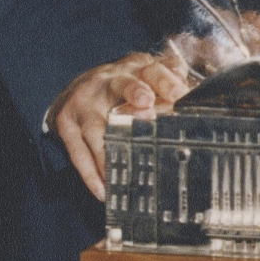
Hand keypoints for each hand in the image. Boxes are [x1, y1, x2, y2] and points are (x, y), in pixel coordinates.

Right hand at [50, 52, 187, 199]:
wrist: (76, 88)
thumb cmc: (121, 85)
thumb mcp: (145, 74)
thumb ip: (170, 77)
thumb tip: (192, 88)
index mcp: (133, 70)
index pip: (152, 70)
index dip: (165, 81)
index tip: (178, 93)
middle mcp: (106, 82)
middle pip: (122, 85)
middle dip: (135, 93)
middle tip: (147, 108)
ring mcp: (84, 104)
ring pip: (98, 127)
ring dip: (112, 150)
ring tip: (127, 171)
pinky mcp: (66, 125)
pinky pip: (78, 153)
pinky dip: (91, 174)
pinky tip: (103, 190)